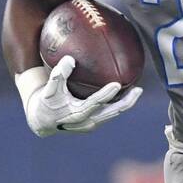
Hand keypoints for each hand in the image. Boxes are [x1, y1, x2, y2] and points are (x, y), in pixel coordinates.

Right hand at [25, 55, 141, 136]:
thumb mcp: (49, 89)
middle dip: (126, 102)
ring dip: (126, 104)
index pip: (94, 103)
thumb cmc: (47, 102)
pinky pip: (110, 113)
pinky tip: (127, 94)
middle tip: (139, 90)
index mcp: (76, 113)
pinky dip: (119, 105)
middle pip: (111, 112)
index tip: (116, 84)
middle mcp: (87, 121)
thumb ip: (59, 74)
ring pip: (113, 114)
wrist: (43, 121)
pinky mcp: (94, 123)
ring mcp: (92, 124)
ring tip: (137, 91)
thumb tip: (71, 59)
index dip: (106, 95)